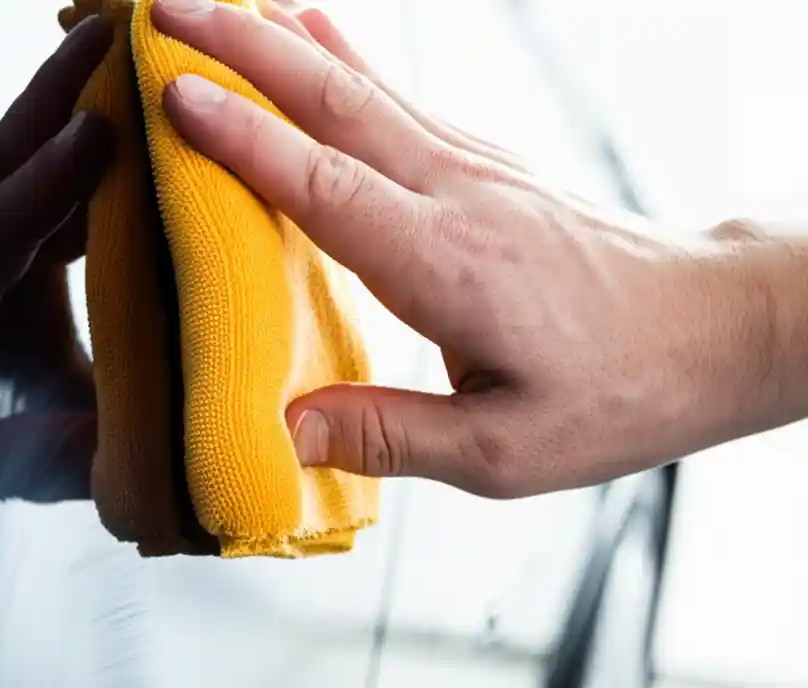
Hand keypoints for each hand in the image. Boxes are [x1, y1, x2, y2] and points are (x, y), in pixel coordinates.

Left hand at [0, 17, 114, 510]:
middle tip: (134, 27)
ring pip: (8, 150)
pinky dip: (59, 144)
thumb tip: (119, 462)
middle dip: (66, 91)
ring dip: (66, 99)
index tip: (107, 129)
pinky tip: (104, 138)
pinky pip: (11, 174)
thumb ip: (8, 463)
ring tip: (136, 58)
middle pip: (4, 154)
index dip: (48, 183)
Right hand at [152, 0, 784, 496]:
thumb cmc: (616, 392)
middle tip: (165, 11)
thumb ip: (391, 435)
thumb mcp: (505, 453)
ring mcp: (472, 167)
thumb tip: (284, 428)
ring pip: (362, 84)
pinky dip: (336, 55)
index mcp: (449, 265)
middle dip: (243, 48)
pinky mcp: (481, 162)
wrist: (712, 328)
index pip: (327, 187)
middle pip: (335, 102)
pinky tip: (306, 31)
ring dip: (280, 38)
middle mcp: (456, 194)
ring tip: (215, 4)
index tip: (174, 95)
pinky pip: (392, 96)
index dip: (246, 140)